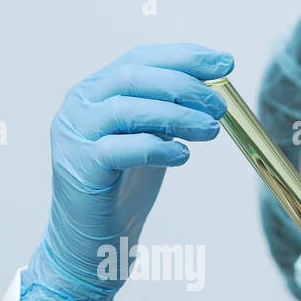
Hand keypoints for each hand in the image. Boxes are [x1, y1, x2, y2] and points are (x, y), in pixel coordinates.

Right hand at [20, 43, 233, 300]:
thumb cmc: (121, 189)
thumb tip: (214, 90)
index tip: (225, 63)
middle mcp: (79, 105)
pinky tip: (183, 156)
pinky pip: (122, 149)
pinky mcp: (80, 168)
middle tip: (220, 106)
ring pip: (129, 109)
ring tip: (211, 130)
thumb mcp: (147, 138)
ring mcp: (75, 135)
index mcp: (94, 91)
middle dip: (184, 85)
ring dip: (178, 116)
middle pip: (134, 76)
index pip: (140, 58)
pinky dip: (157, 148)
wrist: (89, 243)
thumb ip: (166, 111)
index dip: (185, 57)